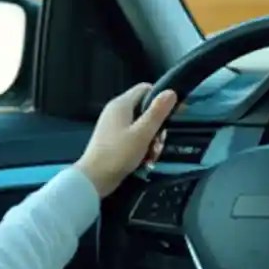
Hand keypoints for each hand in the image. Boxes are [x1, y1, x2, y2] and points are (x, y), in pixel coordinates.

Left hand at [75, 83, 177, 197]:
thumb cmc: (119, 154)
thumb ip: (157, 112)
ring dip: (151, 140)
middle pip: (145, 110)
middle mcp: (116, 111)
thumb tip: (171, 91)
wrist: (94, 179)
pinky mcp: (113, 140)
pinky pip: (133, 137)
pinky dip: (141, 147)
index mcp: (121, 104)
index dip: (161, 98)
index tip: (174, 113)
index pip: (146, 89)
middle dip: (157, 126)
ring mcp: (113, 126)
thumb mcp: (143, 133)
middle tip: (159, 142)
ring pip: (141, 126)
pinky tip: (144, 161)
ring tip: (152, 156)